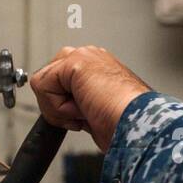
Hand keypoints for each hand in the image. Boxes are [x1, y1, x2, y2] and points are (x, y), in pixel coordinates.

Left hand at [29, 45, 150, 151]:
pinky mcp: (74, 62)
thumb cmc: (128, 126)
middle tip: (84, 116)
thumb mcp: (98, 113)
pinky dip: (58, 107)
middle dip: (57, 105)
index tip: (86, 119)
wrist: (140, 126)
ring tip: (87, 112)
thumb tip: (63, 112)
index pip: (60, 82)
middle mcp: (91, 57)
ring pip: (43, 83)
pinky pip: (42, 86)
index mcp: (99, 67)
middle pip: (48, 79)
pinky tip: (82, 109)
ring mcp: (83, 56)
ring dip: (59, 108)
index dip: (64, 108)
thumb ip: (79, 104)